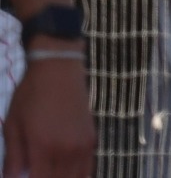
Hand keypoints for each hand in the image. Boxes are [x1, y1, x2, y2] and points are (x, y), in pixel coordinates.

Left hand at [3, 52, 94, 177]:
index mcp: (43, 147)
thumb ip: (12, 158)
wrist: (58, 70)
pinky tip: (65, 172)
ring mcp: (82, 146)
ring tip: (49, 173)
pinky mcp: (91, 140)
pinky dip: (77, 175)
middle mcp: (66, 150)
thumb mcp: (12, 126)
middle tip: (37, 173)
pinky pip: (87, 168)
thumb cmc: (30, 96)